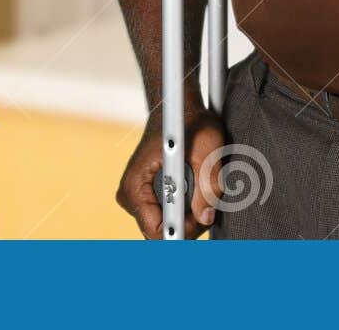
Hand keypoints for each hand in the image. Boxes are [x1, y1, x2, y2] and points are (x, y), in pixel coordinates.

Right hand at [116, 107, 226, 238]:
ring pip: (166, 225)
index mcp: (135, 185)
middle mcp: (130, 195)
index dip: (183, 231)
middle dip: (188, 224)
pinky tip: (194, 192)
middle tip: (208, 205)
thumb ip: (208, 185)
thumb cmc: (191, 123)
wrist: (179, 107)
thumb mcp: (208, 150)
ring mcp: (136, 197)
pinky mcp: (145, 196)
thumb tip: (205, 217)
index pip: (155, 231)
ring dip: (188, 216)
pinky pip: (166, 216)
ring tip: (202, 192)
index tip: (203, 220)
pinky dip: (184, 210)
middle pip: (161, 231)